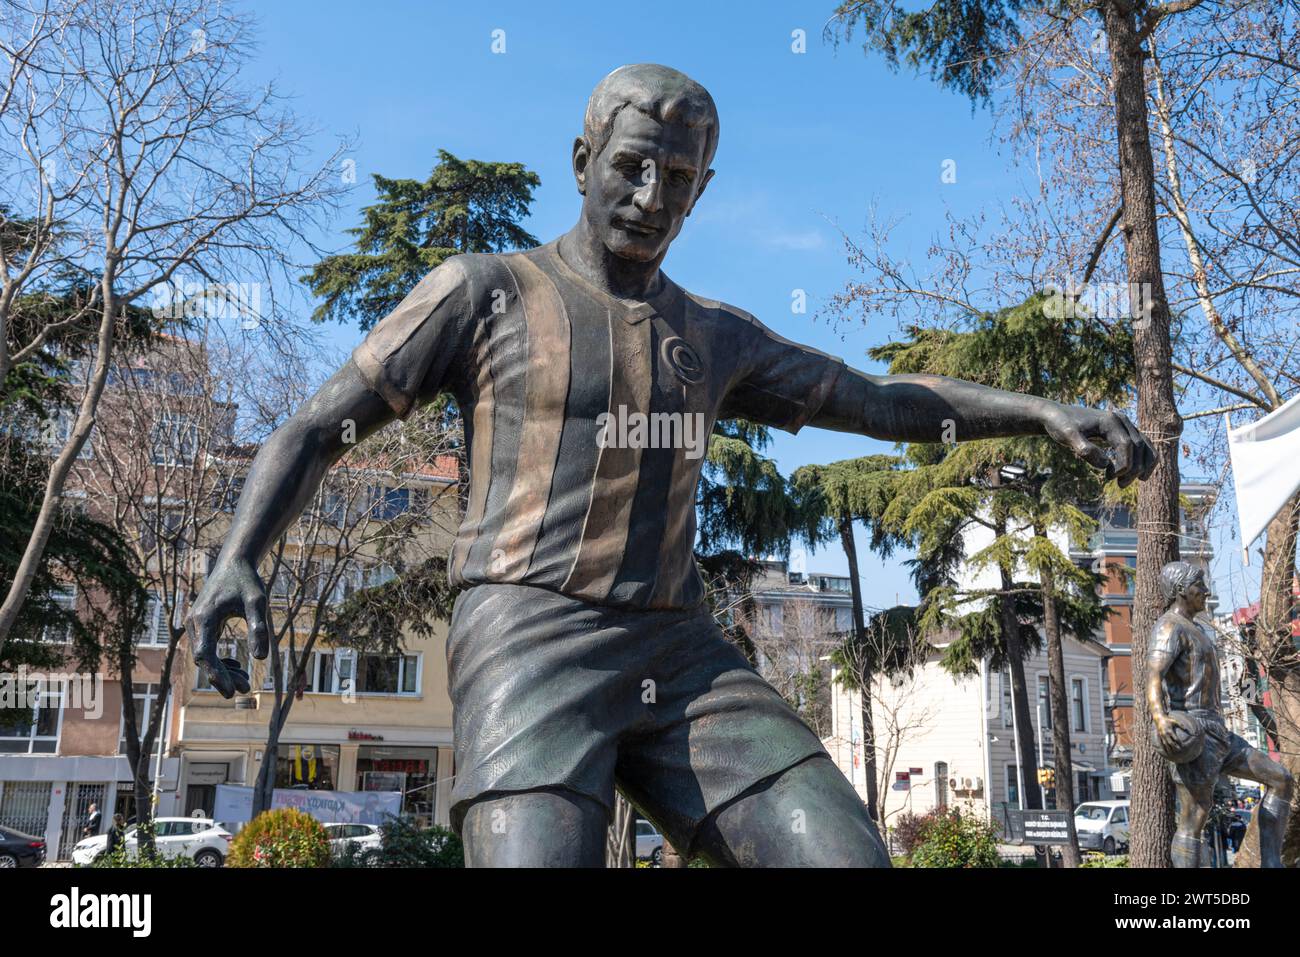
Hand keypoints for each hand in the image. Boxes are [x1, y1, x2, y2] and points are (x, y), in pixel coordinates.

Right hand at [186, 556, 268, 698]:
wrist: (234, 563)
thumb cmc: (246, 581)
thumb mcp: (257, 602)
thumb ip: (259, 627)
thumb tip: (261, 658)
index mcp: (203, 618)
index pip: (204, 654)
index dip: (216, 674)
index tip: (231, 691)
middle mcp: (194, 622)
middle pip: (203, 658)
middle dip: (223, 676)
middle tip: (246, 690)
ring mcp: (196, 624)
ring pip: (205, 655)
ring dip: (223, 670)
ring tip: (246, 682)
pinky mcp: (202, 624)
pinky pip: (207, 648)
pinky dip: (221, 659)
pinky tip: (238, 665)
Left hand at [1042, 406, 1154, 486]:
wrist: (1057, 414)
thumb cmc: (1061, 425)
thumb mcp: (1067, 436)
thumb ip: (1084, 449)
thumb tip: (1106, 464)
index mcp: (1110, 421)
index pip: (1127, 445)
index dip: (1124, 464)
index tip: (1109, 477)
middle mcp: (1122, 421)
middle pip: (1139, 447)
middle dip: (1133, 469)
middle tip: (1120, 485)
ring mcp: (1124, 425)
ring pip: (1145, 446)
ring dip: (1143, 466)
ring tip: (1128, 482)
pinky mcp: (1124, 431)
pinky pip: (1143, 445)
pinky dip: (1145, 459)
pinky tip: (1140, 475)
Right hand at [1154, 714, 1183, 754]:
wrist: (1158, 719)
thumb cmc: (1168, 720)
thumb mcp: (1175, 721)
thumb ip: (1181, 725)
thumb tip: (1187, 729)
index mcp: (1169, 730)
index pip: (1175, 738)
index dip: (1179, 742)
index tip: (1183, 746)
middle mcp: (1165, 734)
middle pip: (1170, 742)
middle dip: (1175, 747)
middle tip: (1179, 750)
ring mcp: (1162, 736)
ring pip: (1166, 744)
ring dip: (1169, 749)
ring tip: (1173, 753)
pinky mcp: (1159, 736)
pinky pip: (1162, 743)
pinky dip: (1165, 747)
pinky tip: (1167, 751)